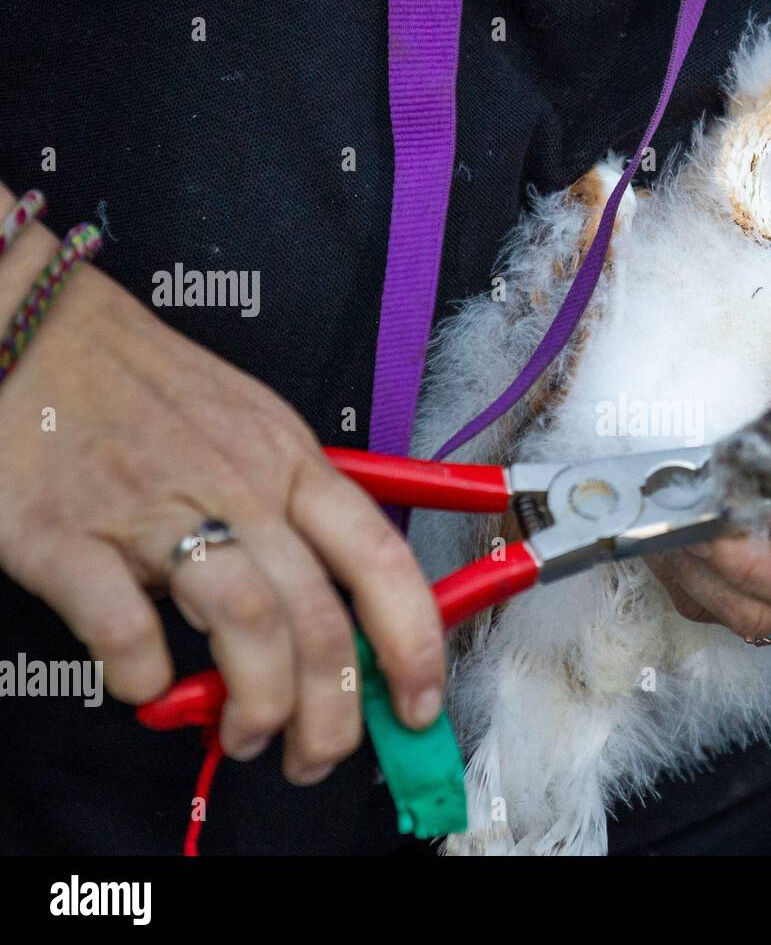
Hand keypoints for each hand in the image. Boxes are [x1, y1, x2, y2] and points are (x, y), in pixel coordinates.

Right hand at [0, 189, 443, 784]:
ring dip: (258, 701)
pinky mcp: (65, 532)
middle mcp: (239, 485)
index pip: (380, 559)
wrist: (33, 329)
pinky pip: (121, 621)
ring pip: (247, 621)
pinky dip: (142, 671)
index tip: (419, 703)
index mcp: (291, 462)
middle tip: (319, 754)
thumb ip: (292, 515)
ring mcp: (153, 507)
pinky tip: (146, 684)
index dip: (414, 642)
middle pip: (318, 616)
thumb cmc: (150, 388)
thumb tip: (328, 620)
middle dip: (333, 709)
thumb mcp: (253, 428)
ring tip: (248, 736)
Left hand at [648, 316, 770, 639]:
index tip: (703, 517)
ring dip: (692, 573)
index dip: (754, 561)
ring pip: (748, 615)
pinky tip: (675, 529)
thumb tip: (745, 469)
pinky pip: (735, 608)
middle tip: (663, 510)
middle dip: (708, 566)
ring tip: (661, 515)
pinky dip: (694, 577)